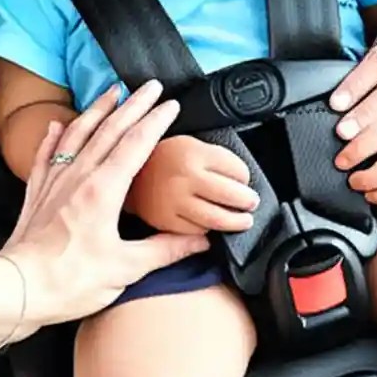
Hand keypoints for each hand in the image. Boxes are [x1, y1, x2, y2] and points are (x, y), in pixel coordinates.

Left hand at [0, 81, 211, 331]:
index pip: (136, 144)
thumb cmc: (68, 281)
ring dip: (97, 110)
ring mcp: (55, 182)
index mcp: (104, 190)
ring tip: (110, 92)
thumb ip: (165, 250)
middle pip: (110, 129)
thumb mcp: (125, 269)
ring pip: (78, 134)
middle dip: (133, 104)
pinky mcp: (37, 193)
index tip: (171, 104)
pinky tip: (57, 125)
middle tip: (150, 86)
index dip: (156, 121)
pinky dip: (53, 136)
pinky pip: (47, 155)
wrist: (17, 289)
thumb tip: (200, 242)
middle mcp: (79, 177)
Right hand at [127, 136, 259, 235]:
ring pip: (217, 218)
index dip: (244, 176)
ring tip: (243, 220)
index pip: (236, 169)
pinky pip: (196, 232)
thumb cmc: (163, 158)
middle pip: (231, 195)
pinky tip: (211, 225)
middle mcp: (185, 177)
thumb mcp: (189, 144)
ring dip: (235, 221)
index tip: (244, 179)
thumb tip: (243, 178)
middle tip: (251, 203)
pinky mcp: (165, 220)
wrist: (125, 174)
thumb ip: (215, 157)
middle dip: (247, 201)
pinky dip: (208, 231)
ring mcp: (175, 201)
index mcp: (193, 153)